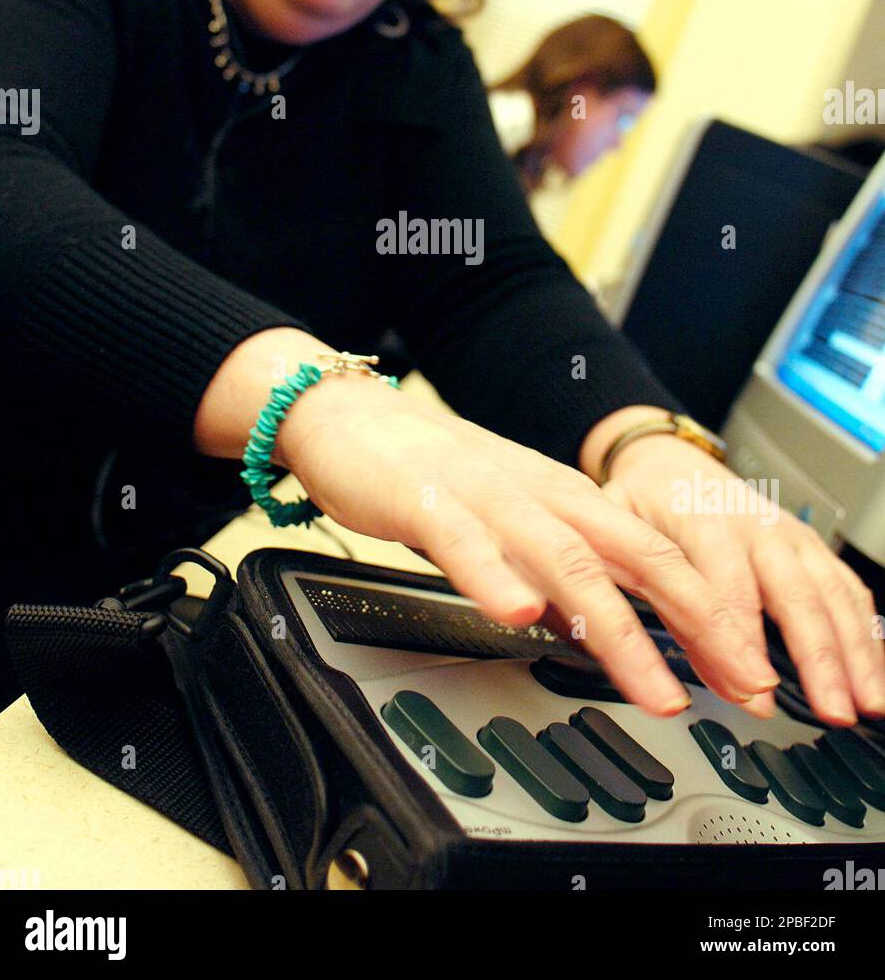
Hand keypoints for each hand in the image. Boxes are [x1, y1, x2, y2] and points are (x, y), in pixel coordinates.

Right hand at [277, 376, 783, 718]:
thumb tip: (616, 623)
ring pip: (564, 558)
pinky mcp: (426, 498)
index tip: (748, 671)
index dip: (710, 613)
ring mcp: (487, 494)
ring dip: (616, 627)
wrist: (354, 418)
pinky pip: (465, 541)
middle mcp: (542, 494)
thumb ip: (563, 562)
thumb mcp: (516, 519)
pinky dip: (496, 576)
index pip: (658, 557)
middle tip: (740, 683)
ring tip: (652, 685)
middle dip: (697, 623)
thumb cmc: (435, 475)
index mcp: (568, 500)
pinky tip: (517, 611)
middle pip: (635, 556)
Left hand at [599, 434, 884, 725]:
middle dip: (818, 658)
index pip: (728, 589)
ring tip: (868, 703)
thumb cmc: (641, 501)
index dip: (741, 646)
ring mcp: (788, 533)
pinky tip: (874, 669)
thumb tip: (667, 666)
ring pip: (831, 594)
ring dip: (854, 651)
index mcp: (704, 520)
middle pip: (795, 595)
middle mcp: (756, 525)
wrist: (667, 460)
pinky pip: (845, 586)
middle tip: (831, 710)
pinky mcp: (808, 543)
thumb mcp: (621, 541)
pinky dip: (866, 629)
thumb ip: (647, 599)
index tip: (755, 695)